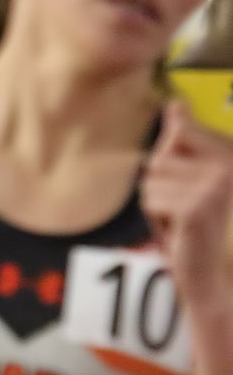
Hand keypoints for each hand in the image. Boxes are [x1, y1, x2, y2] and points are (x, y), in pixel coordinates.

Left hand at [141, 100, 232, 302]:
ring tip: (183, 220)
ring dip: (157, 204)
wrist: (212, 271)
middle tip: (185, 209)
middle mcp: (231, 164)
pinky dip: (157, 218)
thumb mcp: (188, 177)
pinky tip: (180, 230)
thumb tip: (175, 103)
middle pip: (160, 158)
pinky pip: (151, 199)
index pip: (178, 132)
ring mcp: (217, 184)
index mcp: (232, 153)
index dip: (172, 166)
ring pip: (151, 179)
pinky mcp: (197, 205)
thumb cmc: (196, 223)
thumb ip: (184, 139)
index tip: (193, 189)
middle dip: (161, 186)